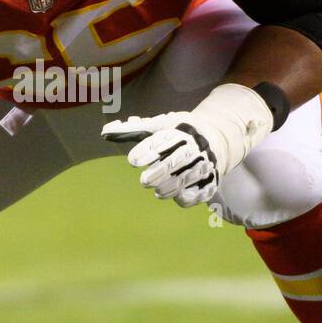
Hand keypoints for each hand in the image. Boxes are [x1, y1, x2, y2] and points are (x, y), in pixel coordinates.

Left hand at [101, 111, 222, 206]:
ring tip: (157, 191)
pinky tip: (176, 196)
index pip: (164, 140)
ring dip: (169, 187)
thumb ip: (134, 130)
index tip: (132, 161)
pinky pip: (198, 193)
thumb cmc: (179, 131)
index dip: (147, 151)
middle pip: (177, 160)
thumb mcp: (160, 125)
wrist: (217, 139)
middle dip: (159, 172)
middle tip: (144, 181)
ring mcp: (205, 164)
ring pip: (186, 178)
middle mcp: (195, 147)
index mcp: (181, 131)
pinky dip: (186, 197)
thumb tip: (105, 132)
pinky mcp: (210, 180)